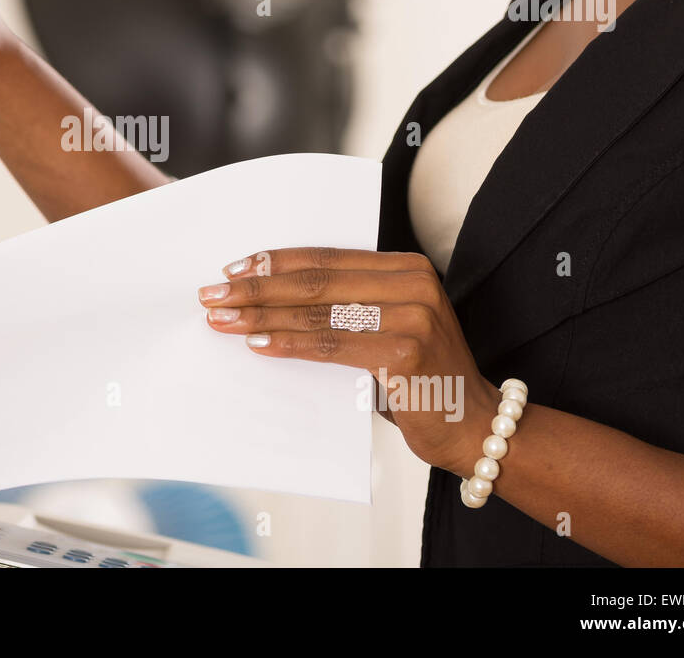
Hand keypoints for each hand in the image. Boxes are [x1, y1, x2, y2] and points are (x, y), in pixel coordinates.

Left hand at [197, 247, 500, 475]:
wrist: (471, 426)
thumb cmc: (416, 379)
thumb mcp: (385, 327)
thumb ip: (344, 307)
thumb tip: (267, 300)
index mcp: (406, 267)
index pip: (327, 256)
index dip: (275, 261)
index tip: (233, 269)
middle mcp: (413, 283)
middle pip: (316, 280)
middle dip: (258, 288)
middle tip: (212, 294)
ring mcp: (413, 316)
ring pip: (319, 311)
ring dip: (262, 316)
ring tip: (222, 320)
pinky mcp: (406, 353)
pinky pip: (331, 345)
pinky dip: (290, 344)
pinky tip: (257, 344)